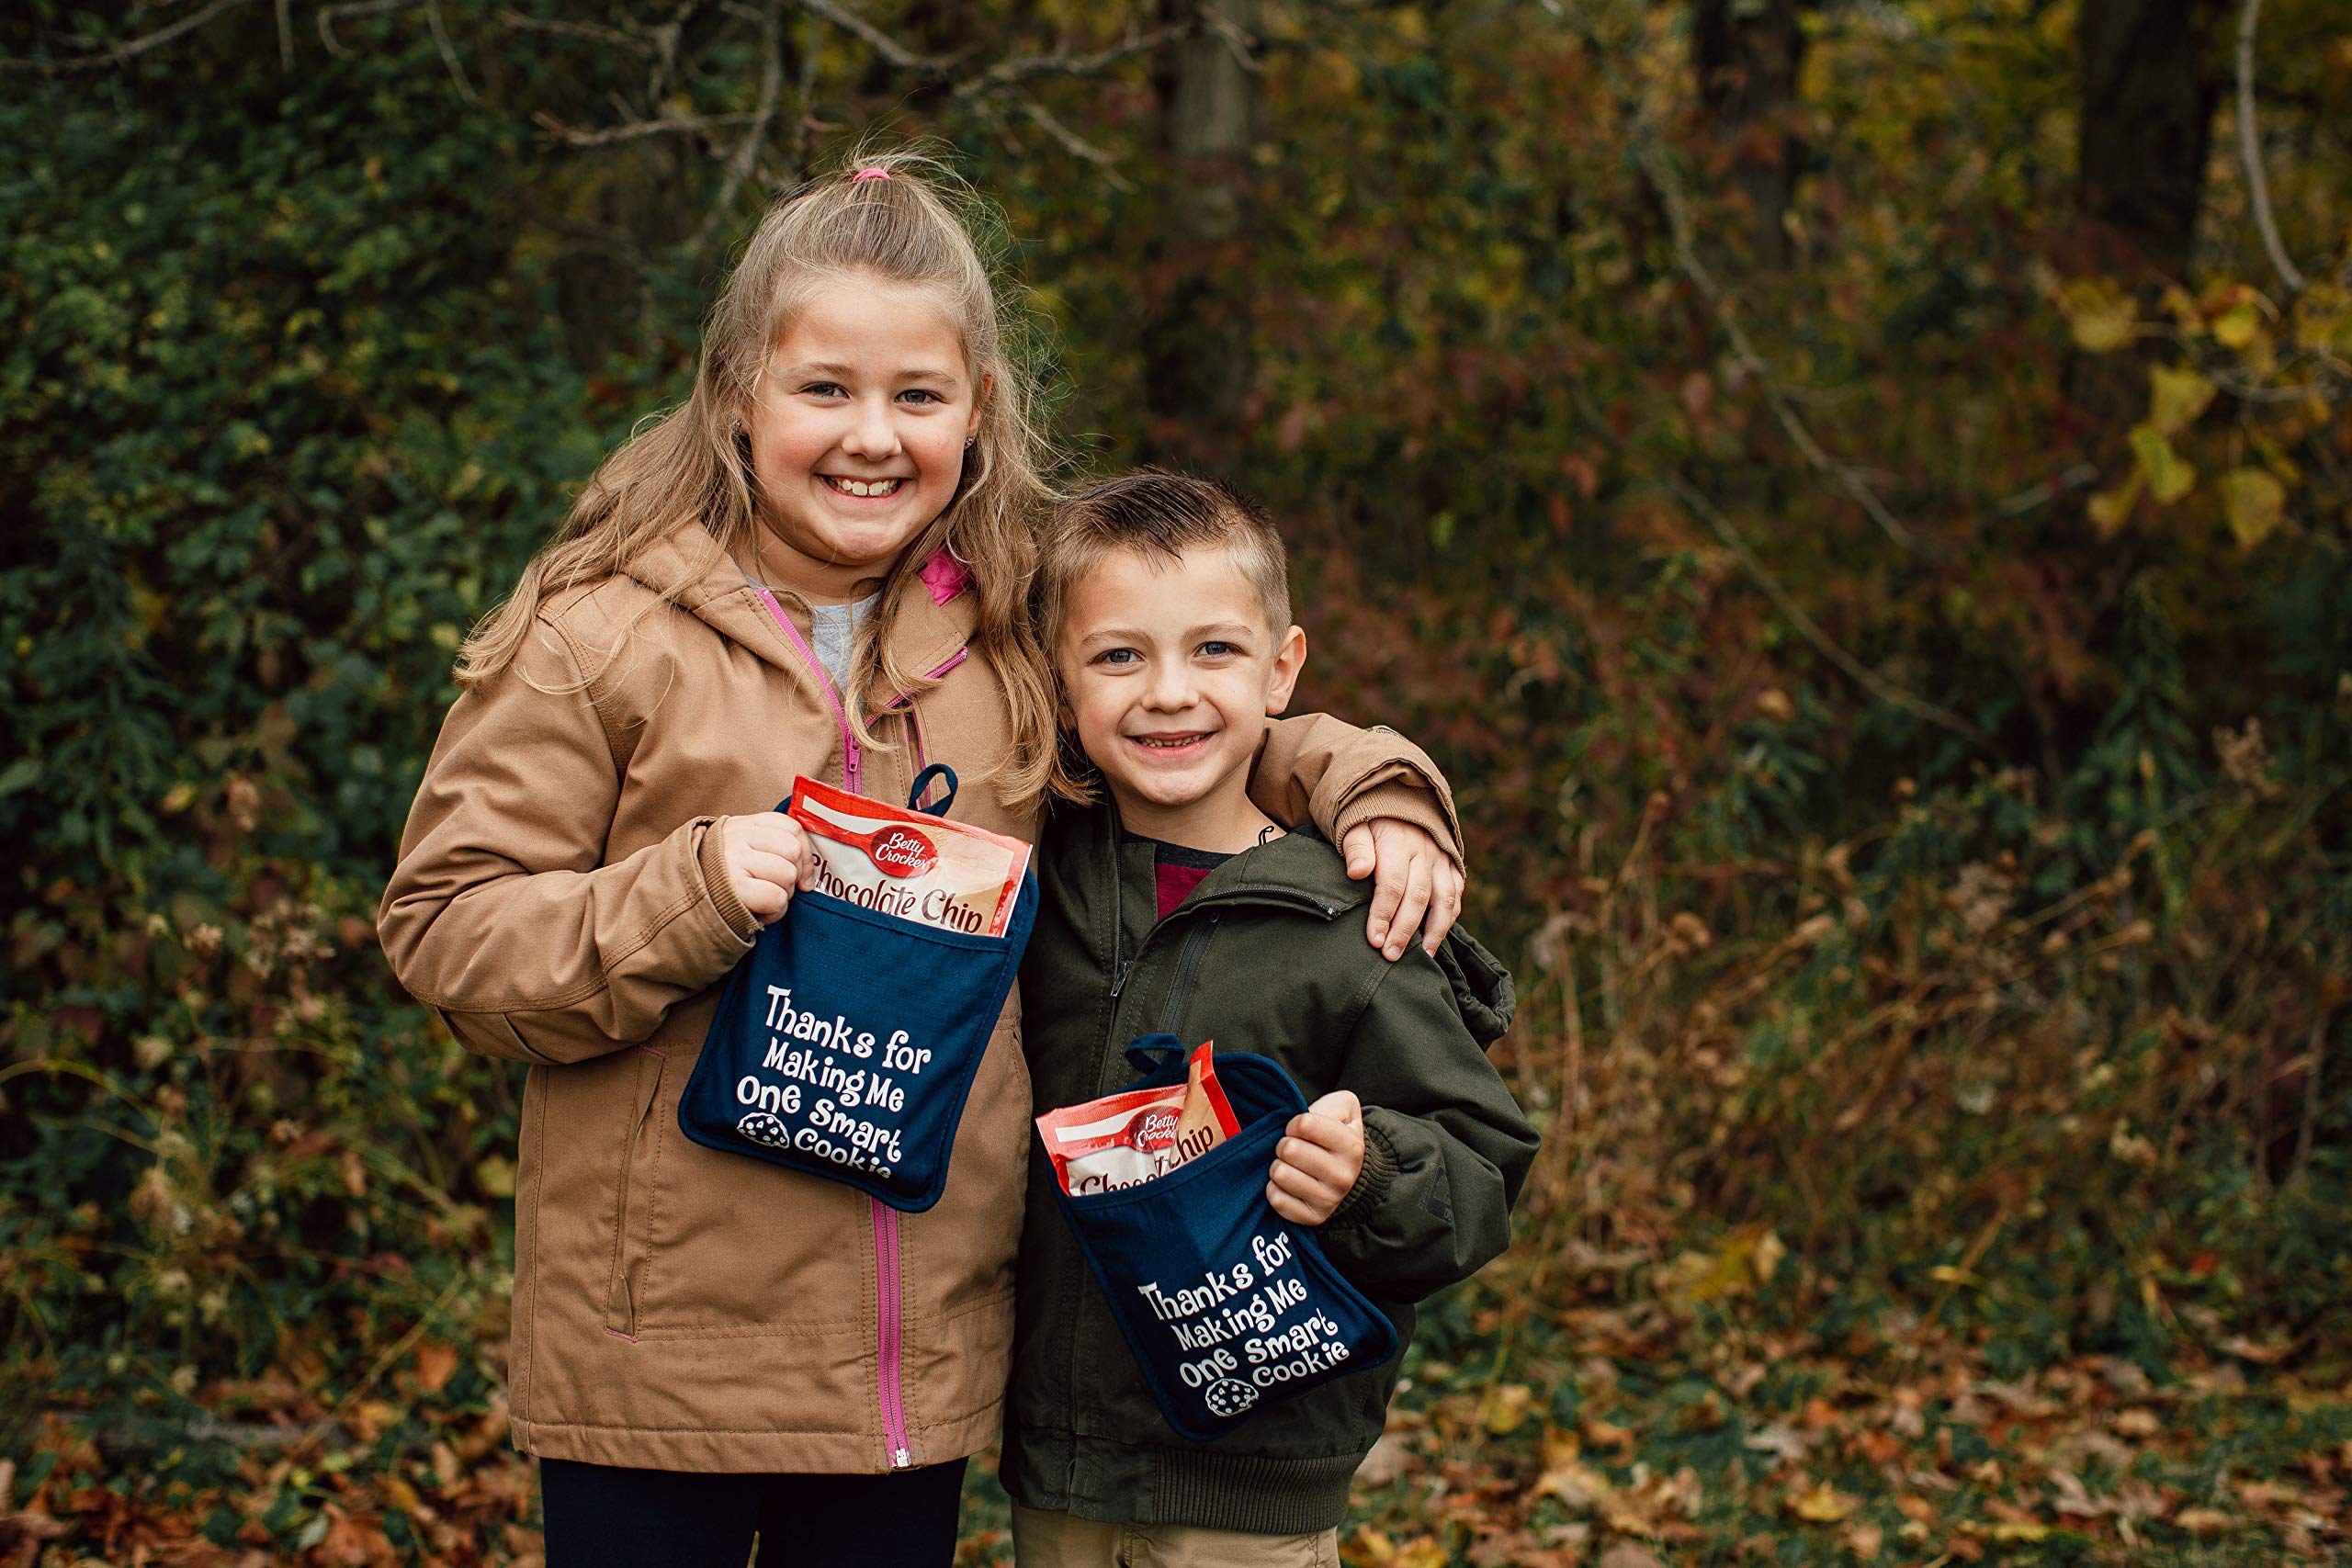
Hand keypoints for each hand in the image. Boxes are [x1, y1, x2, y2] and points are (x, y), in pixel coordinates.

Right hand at [720, 811, 812, 924]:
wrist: (683, 901)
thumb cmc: (719, 879)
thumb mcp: (738, 849)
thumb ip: (769, 844)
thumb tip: (807, 866)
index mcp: (742, 825)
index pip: (791, 827)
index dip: (805, 853)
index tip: (802, 873)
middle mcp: (737, 837)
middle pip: (793, 851)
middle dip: (793, 875)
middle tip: (775, 887)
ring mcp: (735, 860)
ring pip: (787, 874)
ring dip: (783, 894)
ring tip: (763, 898)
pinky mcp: (734, 887)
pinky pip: (776, 898)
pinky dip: (775, 911)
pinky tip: (759, 911)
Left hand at [1266, 1091, 1364, 1225]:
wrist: (1348, 1175)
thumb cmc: (1337, 1136)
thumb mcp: (1343, 1109)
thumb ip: (1328, 1104)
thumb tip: (1304, 1117)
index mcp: (1351, 1146)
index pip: (1303, 1124)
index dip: (1295, 1123)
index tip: (1301, 1130)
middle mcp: (1343, 1176)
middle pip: (1289, 1149)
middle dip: (1284, 1144)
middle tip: (1293, 1149)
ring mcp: (1328, 1200)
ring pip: (1280, 1174)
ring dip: (1279, 1166)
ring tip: (1291, 1166)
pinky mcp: (1312, 1218)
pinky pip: (1276, 1199)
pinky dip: (1275, 1189)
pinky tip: (1287, 1185)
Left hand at [1340, 818, 1463, 959]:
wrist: (1396, 796)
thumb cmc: (1368, 820)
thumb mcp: (1354, 825)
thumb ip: (1355, 847)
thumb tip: (1357, 871)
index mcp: (1398, 842)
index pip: (1392, 884)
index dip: (1383, 914)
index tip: (1374, 940)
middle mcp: (1424, 851)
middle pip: (1418, 896)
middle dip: (1405, 929)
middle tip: (1391, 955)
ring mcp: (1441, 858)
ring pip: (1445, 898)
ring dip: (1435, 930)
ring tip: (1422, 956)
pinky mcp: (1452, 864)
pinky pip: (1456, 894)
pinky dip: (1450, 918)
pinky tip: (1437, 938)